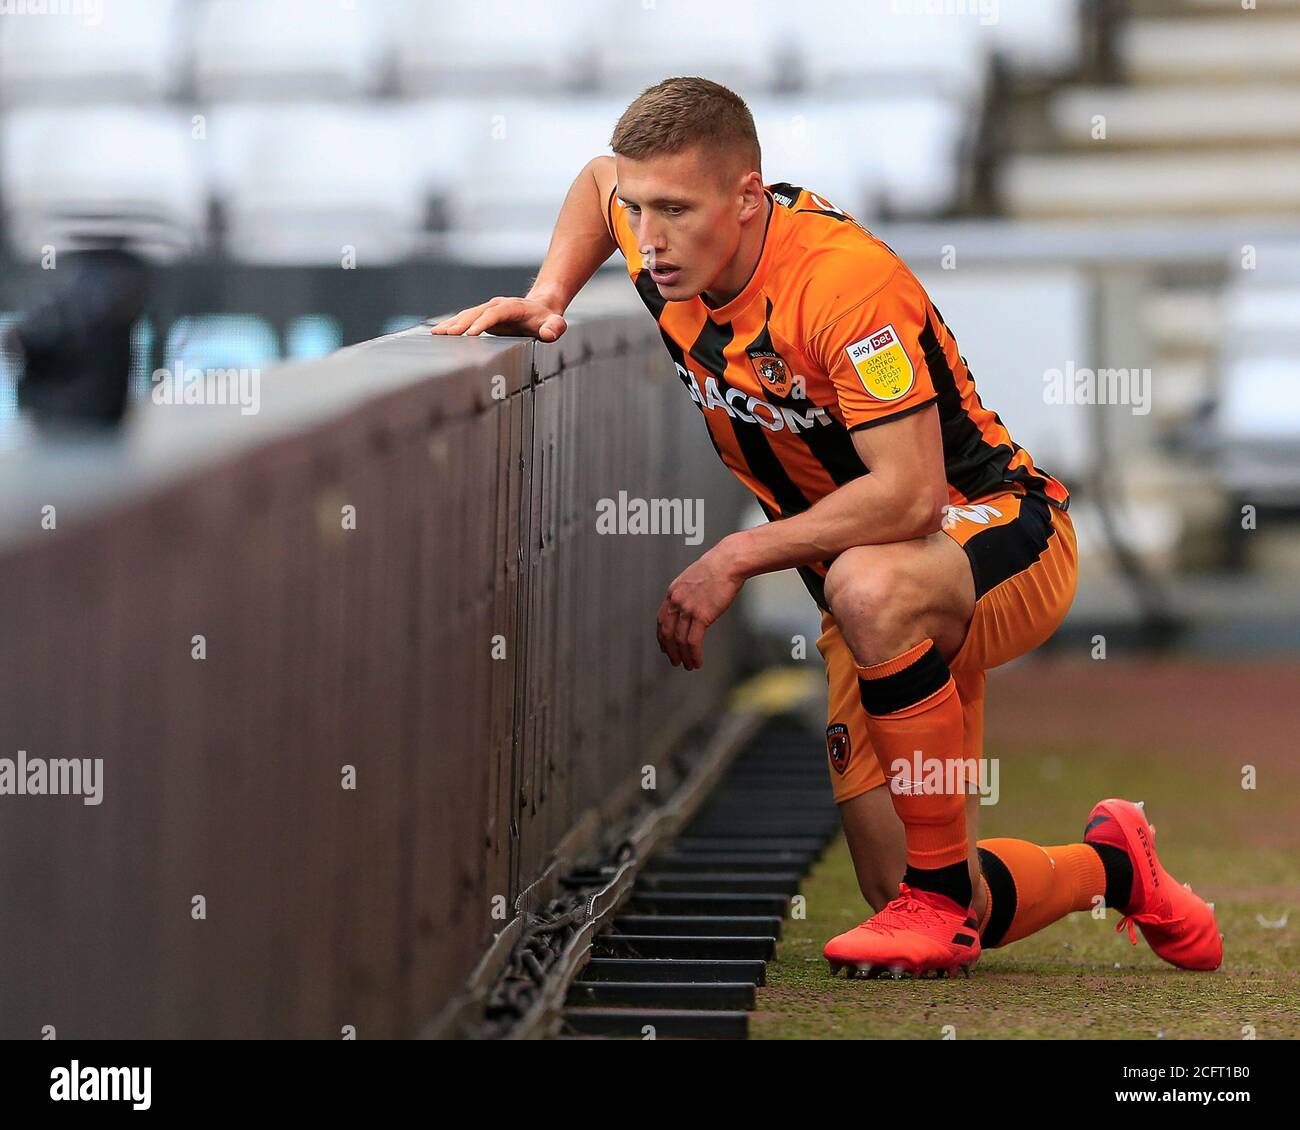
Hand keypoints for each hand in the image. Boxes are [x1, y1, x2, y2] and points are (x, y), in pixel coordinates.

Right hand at [430, 295, 567, 341]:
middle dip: (460, 324)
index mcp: (512, 307)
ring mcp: (488, 310)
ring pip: (466, 315)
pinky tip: (438, 333)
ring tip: (436, 334)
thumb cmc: (547, 319)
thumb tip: (548, 333)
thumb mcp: (555, 323)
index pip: (494, 313)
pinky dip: (452, 326)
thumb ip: (554, 328)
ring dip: (451, 324)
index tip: (470, 335)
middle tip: (445, 335)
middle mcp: (497, 305)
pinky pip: (465, 320)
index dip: (482, 323)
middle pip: (475, 313)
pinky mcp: (482, 316)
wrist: (541, 308)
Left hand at [656, 544, 744, 670]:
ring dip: (683, 656)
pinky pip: (693, 641)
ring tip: (688, 666)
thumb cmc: (718, 567)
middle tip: (675, 661)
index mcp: (673, 592)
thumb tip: (693, 604)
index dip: (662, 636)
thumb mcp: (695, 578)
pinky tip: (698, 662)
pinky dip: (694, 655)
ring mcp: (687, 608)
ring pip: (679, 640)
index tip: (665, 647)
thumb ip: (689, 593)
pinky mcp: (701, 615)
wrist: (729, 561)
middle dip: (670, 650)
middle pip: (667, 633)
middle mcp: (676, 601)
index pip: (662, 620)